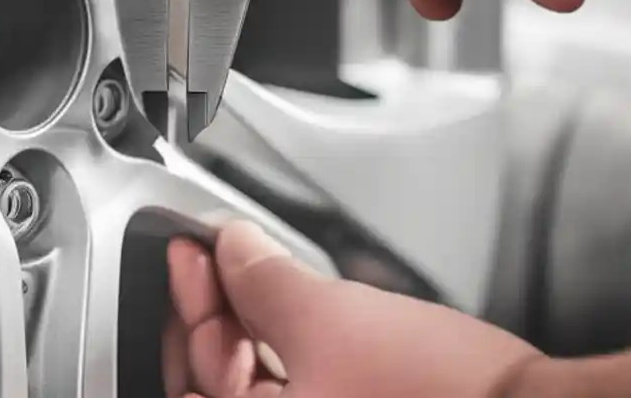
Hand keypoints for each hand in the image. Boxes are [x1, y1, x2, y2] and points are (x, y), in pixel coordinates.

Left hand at [163, 221, 543, 396]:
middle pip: (221, 385)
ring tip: (255, 271)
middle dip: (216, 312)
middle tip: (216, 257)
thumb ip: (264, 281)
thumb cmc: (445, 396)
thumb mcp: (331, 319)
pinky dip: (291, 349)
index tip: (190, 255)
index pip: (190, 380)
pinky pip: (306, 391)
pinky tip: (296, 310)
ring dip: (252, 325)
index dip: (185, 306)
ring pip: (263, 387)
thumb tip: (232, 248)